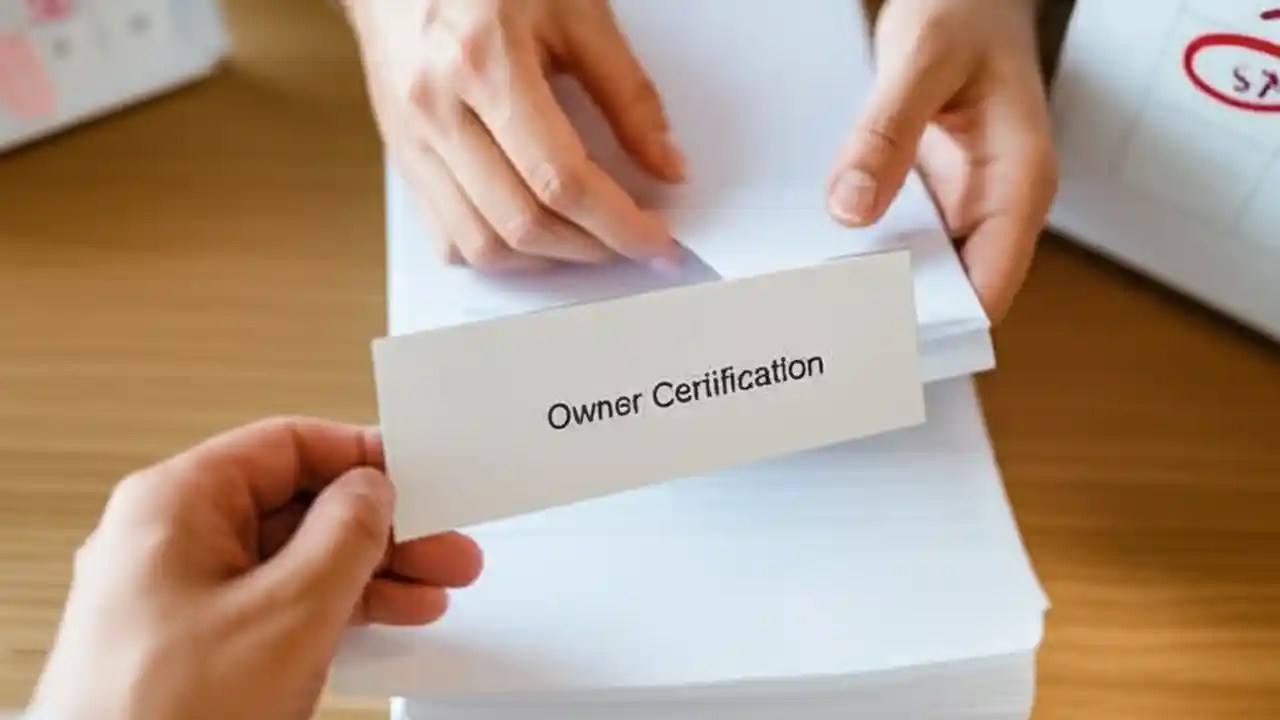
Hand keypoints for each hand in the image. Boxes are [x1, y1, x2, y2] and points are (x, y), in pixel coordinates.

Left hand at [30, 418, 482, 719]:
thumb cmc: (163, 715)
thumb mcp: (290, 610)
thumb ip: (346, 534)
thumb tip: (372, 492)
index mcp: (174, 503)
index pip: (286, 445)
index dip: (361, 457)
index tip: (418, 478)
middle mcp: (169, 540)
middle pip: (296, 506)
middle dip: (380, 530)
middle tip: (442, 546)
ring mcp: (176, 596)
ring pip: (292, 560)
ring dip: (368, 573)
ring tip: (431, 591)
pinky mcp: (189, 646)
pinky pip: (274, 605)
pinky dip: (332, 610)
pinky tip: (383, 621)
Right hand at [344, 0, 686, 271]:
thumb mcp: (575, 10)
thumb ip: (627, 92)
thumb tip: (666, 166)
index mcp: (484, 61)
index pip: (563, 179)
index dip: (620, 223)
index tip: (658, 241)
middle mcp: (437, 108)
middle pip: (522, 222)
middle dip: (591, 248)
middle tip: (632, 243)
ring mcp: (411, 138)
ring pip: (480, 244)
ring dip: (545, 260)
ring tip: (588, 242)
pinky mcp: (401, 154)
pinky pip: (446, 234)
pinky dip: (497, 251)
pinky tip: (534, 235)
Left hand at [827, 0, 1058, 322]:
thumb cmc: (963, 14)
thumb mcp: (921, 60)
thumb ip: (886, 132)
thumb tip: (851, 209)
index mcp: (1020, 182)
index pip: (990, 286)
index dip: (942, 325)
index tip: (882, 342)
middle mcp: (996, 204)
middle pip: (953, 292)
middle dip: (900, 316)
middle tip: (831, 331)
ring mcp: (963, 205)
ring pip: (922, 272)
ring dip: (877, 289)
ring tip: (818, 306)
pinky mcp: (931, 197)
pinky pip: (899, 239)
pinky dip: (866, 253)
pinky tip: (824, 259)